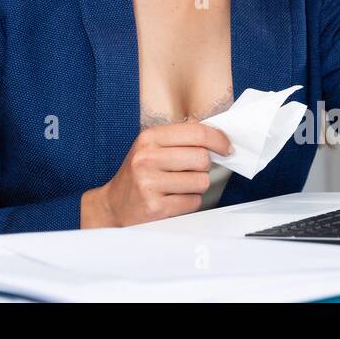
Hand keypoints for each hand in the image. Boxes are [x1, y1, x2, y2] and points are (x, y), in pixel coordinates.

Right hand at [81, 122, 233, 227]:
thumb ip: (178, 137)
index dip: (218, 139)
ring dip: (196, 186)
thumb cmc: (137, 175)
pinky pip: (193, 202)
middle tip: (191, 171)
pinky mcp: (155, 207)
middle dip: (203, 167)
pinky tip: (173, 200)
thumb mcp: (150, 148)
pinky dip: (189, 202)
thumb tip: (213, 131)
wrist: (113, 206)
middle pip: (202, 158)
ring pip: (201, 181)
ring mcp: (149, 183)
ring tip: (178, 187)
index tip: (227, 147)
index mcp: (148, 138)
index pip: (196, 132)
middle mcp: (147, 158)